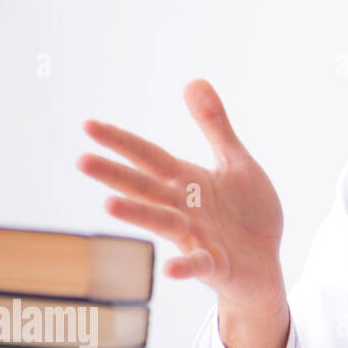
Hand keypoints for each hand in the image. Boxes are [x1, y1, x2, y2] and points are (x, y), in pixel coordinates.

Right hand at [76, 79, 288, 347]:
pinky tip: (171, 267)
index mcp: (188, 181)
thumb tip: (194, 79)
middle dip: (116, 175)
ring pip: (164, 224)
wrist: (266, 262)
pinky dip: (186, 266)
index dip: (122, 142)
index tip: (88, 125)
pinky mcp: (216, 264)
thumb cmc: (247, 213)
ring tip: (108, 205)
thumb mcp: (235, 162)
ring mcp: (198, 237)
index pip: (149, 157)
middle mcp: (185, 209)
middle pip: (146, 188)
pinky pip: (199, 265)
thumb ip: (214, 126)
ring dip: (139, 216)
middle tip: (81, 161)